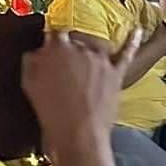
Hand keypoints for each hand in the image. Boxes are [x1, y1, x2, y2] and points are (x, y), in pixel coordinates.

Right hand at [21, 26, 134, 155]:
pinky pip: (126, 54)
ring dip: (90, 51)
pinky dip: (132, 42)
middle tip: (66, 68)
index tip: (51, 49)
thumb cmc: (51, 110)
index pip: (55, 33)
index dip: (53, 42)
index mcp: (57, 47)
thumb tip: (38, 50)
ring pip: (96, 45)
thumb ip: (31, 59)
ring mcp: (101, 60)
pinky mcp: (116, 74)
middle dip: (70, 50)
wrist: (78, 134)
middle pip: (76, 40)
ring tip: (85, 64)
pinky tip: (136, 31)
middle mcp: (80, 48)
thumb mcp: (29, 82)